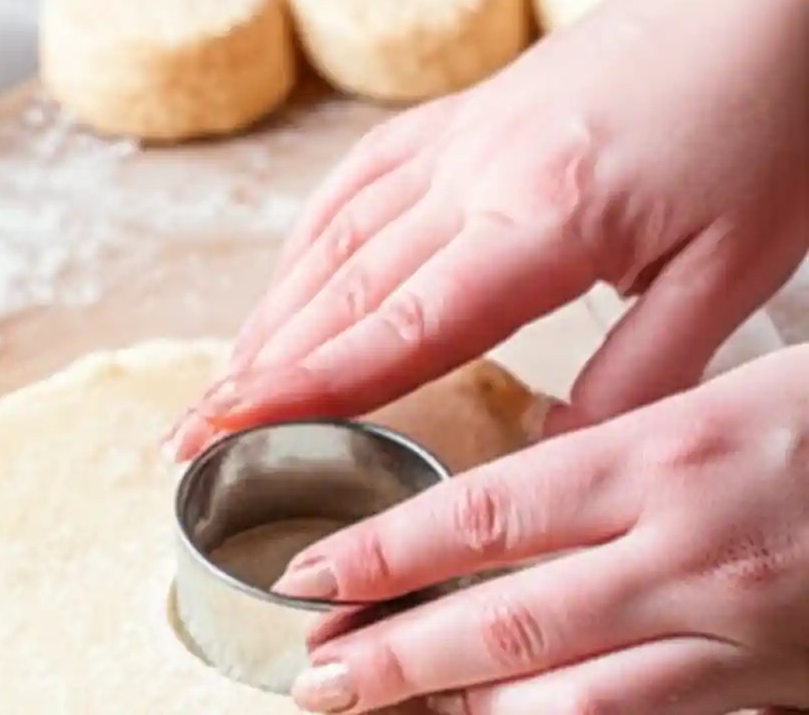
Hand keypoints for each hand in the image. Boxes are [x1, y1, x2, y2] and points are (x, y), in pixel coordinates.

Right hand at [167, 0, 808, 461]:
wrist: (765, 3)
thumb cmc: (768, 124)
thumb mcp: (732, 271)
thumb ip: (640, 376)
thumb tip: (555, 452)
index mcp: (542, 218)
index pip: (399, 324)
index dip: (307, 386)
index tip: (230, 428)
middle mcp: (477, 174)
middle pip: (343, 287)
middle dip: (259, 368)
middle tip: (191, 430)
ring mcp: (460, 138)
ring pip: (337, 235)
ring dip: (272, 313)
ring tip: (224, 379)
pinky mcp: (463, 116)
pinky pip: (360, 181)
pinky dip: (310, 240)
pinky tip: (288, 279)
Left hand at [269, 345, 808, 713]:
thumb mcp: (725, 391)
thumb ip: (618, 440)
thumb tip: (525, 470)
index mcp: (662, 457)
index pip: (483, 517)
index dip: (383, 556)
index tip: (310, 579)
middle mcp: (686, 554)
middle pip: (504, 623)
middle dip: (396, 656)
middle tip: (315, 675)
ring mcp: (732, 631)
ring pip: (568, 699)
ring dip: (466, 710)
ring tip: (388, 710)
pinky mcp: (772, 684)